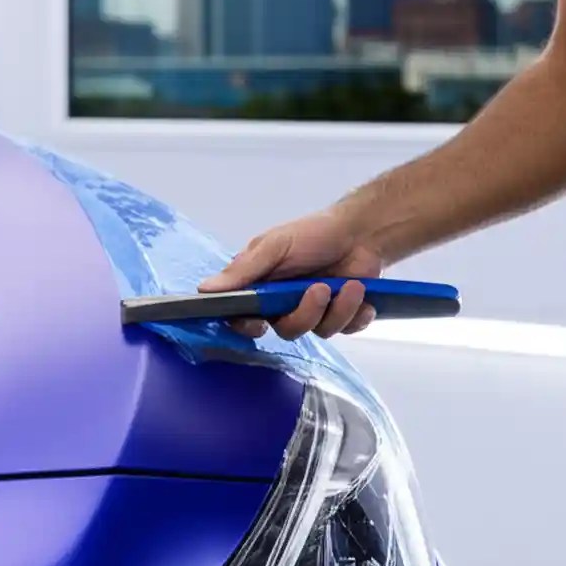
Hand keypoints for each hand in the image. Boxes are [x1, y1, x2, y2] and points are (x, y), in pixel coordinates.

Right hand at [198, 211, 384, 340]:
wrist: (361, 233)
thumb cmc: (313, 234)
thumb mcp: (275, 246)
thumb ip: (244, 270)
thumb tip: (203, 289)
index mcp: (260, 287)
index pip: (241, 317)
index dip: (247, 326)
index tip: (259, 322)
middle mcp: (283, 305)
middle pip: (285, 330)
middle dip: (305, 313)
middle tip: (319, 289)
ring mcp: (313, 313)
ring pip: (318, 332)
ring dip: (338, 309)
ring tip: (351, 285)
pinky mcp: (340, 318)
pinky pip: (345, 330)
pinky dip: (356, 314)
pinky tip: (361, 294)